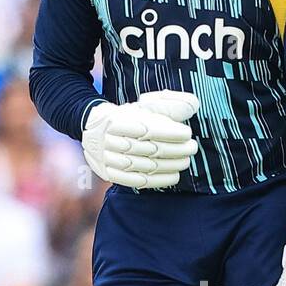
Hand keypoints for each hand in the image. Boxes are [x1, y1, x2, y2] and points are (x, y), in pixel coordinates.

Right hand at [82, 90, 199, 189]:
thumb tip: (192, 105)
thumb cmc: (126, 117)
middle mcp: (108, 140)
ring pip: (143, 166)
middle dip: (174, 149)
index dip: (169, 132)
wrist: (93, 130)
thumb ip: (168, 104)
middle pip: (147, 148)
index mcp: (116, 120)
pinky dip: (158, 180)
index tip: (186, 133)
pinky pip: (137, 181)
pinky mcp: (110, 173)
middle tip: (191, 148)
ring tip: (185, 161)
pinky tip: (174, 176)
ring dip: (169, 165)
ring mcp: (107, 159)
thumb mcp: (143, 105)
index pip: (146, 128)